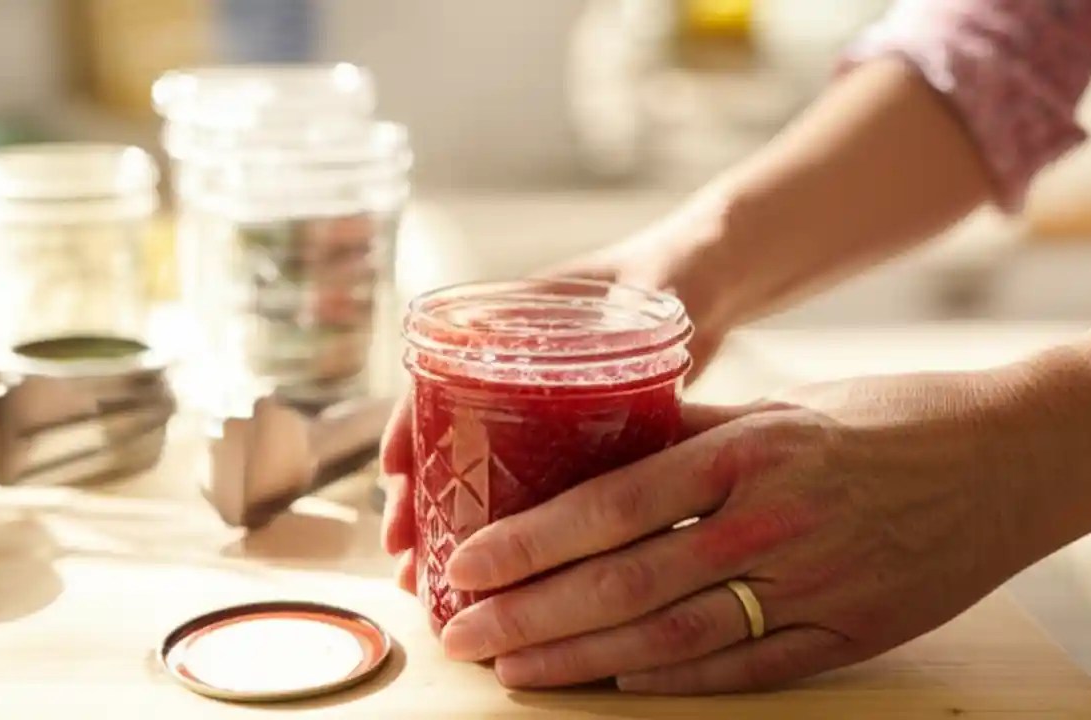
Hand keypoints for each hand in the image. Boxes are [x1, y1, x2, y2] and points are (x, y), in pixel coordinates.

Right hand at [382, 185, 753, 577]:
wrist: (696, 283)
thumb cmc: (671, 274)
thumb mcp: (656, 288)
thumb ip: (655, 316)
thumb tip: (666, 332)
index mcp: (508, 323)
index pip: (437, 373)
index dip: (409, 425)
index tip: (394, 475)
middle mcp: (502, 368)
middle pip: (440, 437)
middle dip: (415, 499)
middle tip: (405, 558)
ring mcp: (526, 407)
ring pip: (469, 471)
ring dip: (442, 522)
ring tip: (424, 579)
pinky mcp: (558, 440)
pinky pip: (513, 485)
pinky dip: (492, 526)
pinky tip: (479, 572)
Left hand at [430, 372, 1039, 693]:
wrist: (1006, 458)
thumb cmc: (884, 420)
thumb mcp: (781, 408)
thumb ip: (689, 435)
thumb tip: (597, 450)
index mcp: (745, 453)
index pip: (608, 505)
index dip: (528, 542)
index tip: (466, 565)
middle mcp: (768, 523)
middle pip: (622, 582)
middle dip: (529, 614)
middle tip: (462, 633)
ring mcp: (809, 588)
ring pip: (669, 637)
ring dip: (579, 660)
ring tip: (514, 671)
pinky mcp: (846, 637)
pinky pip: (742, 671)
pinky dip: (671, 683)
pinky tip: (612, 685)